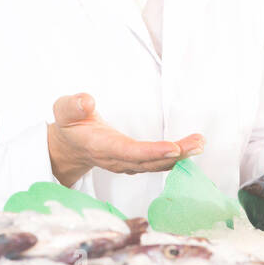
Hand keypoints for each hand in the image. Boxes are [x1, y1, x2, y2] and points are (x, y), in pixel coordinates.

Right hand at [47, 94, 204, 186]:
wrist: (71, 146)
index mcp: (102, 147)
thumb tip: (86, 100)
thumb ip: (73, 106)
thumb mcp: (63, 111)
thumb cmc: (70, 125)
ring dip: (181, 156)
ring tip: (199, 143)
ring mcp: (129, 164)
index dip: (151, 152)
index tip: (173, 148)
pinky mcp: (137, 163)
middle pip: (150, 161)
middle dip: (176, 154)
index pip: (129, 152)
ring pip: (158, 164)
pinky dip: (177, 157)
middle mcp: (118, 160)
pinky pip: (159, 163)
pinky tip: (193, 148)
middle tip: (197, 143)